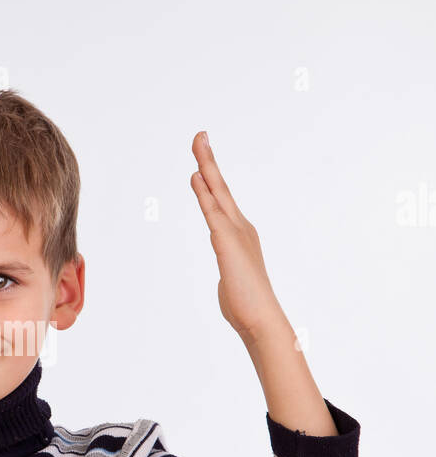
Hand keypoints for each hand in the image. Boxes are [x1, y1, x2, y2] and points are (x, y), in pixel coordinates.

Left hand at [189, 131, 283, 341]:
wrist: (261, 320)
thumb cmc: (248, 306)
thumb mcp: (233, 281)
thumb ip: (230, 271)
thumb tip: (230, 276)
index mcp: (239, 235)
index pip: (220, 202)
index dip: (209, 181)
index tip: (200, 164)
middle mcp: (239, 228)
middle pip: (220, 188)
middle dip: (208, 161)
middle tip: (200, 136)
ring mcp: (235, 233)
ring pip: (216, 193)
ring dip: (206, 167)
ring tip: (198, 144)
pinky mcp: (227, 243)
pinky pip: (211, 211)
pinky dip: (204, 193)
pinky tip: (195, 177)